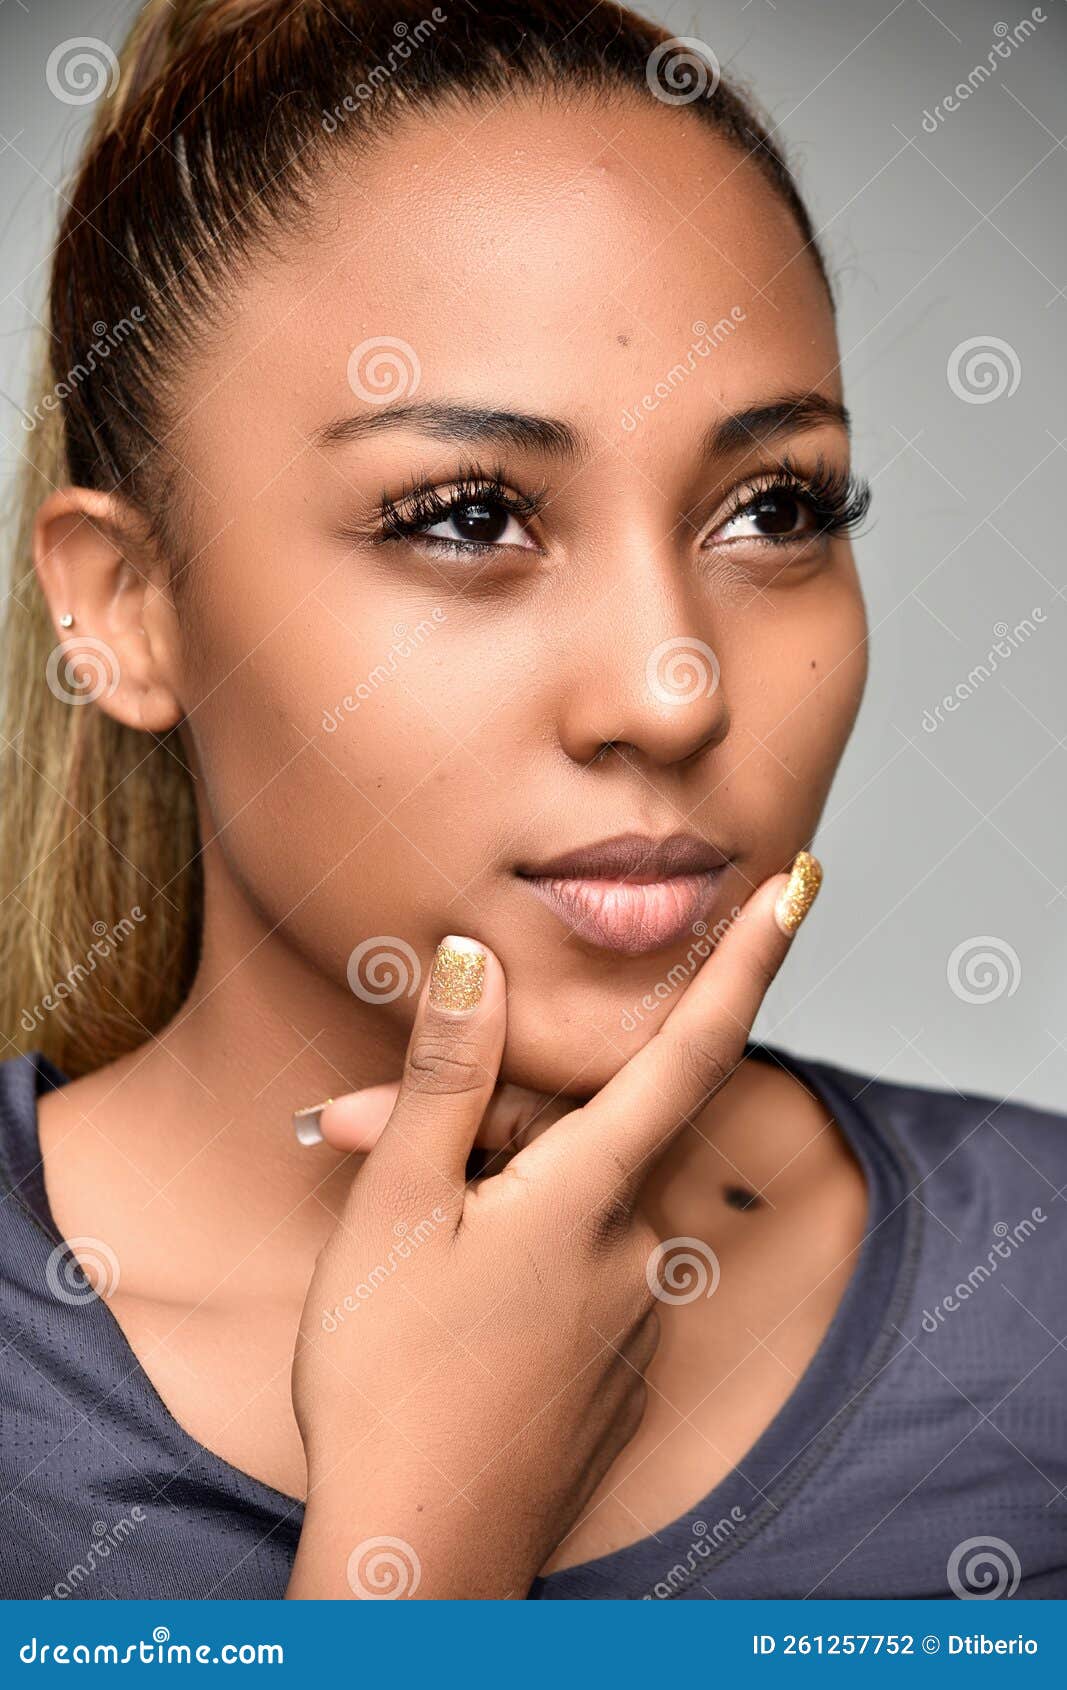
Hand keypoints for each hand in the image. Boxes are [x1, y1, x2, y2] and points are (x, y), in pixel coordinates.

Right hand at [286, 853, 819, 1598]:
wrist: (419, 1563)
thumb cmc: (390, 1383)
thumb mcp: (395, 1209)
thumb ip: (444, 1075)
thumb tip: (474, 961)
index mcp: (594, 1193)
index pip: (693, 1047)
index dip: (749, 958)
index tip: (800, 886)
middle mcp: (638, 1244)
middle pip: (577, 1128)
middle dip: (473, 1116)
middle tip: (349, 1133)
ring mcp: (633, 1309)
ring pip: (564, 1195)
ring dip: (476, 1186)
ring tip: (375, 1228)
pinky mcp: (616, 1359)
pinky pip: (573, 1259)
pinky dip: (508, 1243)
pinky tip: (433, 1286)